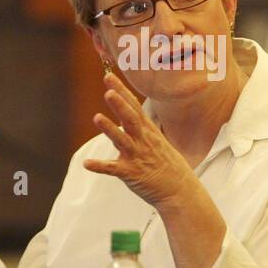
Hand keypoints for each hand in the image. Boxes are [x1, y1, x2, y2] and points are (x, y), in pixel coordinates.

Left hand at [83, 72, 197, 208]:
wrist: (181, 191)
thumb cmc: (169, 166)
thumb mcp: (159, 141)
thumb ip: (144, 128)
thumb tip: (134, 115)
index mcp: (149, 132)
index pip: (134, 107)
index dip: (122, 91)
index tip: (109, 77)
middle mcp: (143, 141)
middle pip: (131, 119)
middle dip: (119, 104)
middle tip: (108, 90)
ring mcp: (138, 157)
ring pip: (122, 140)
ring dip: (110, 129)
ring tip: (97, 117)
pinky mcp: (132, 174)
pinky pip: (114, 169)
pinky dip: (100, 166)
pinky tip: (86, 163)